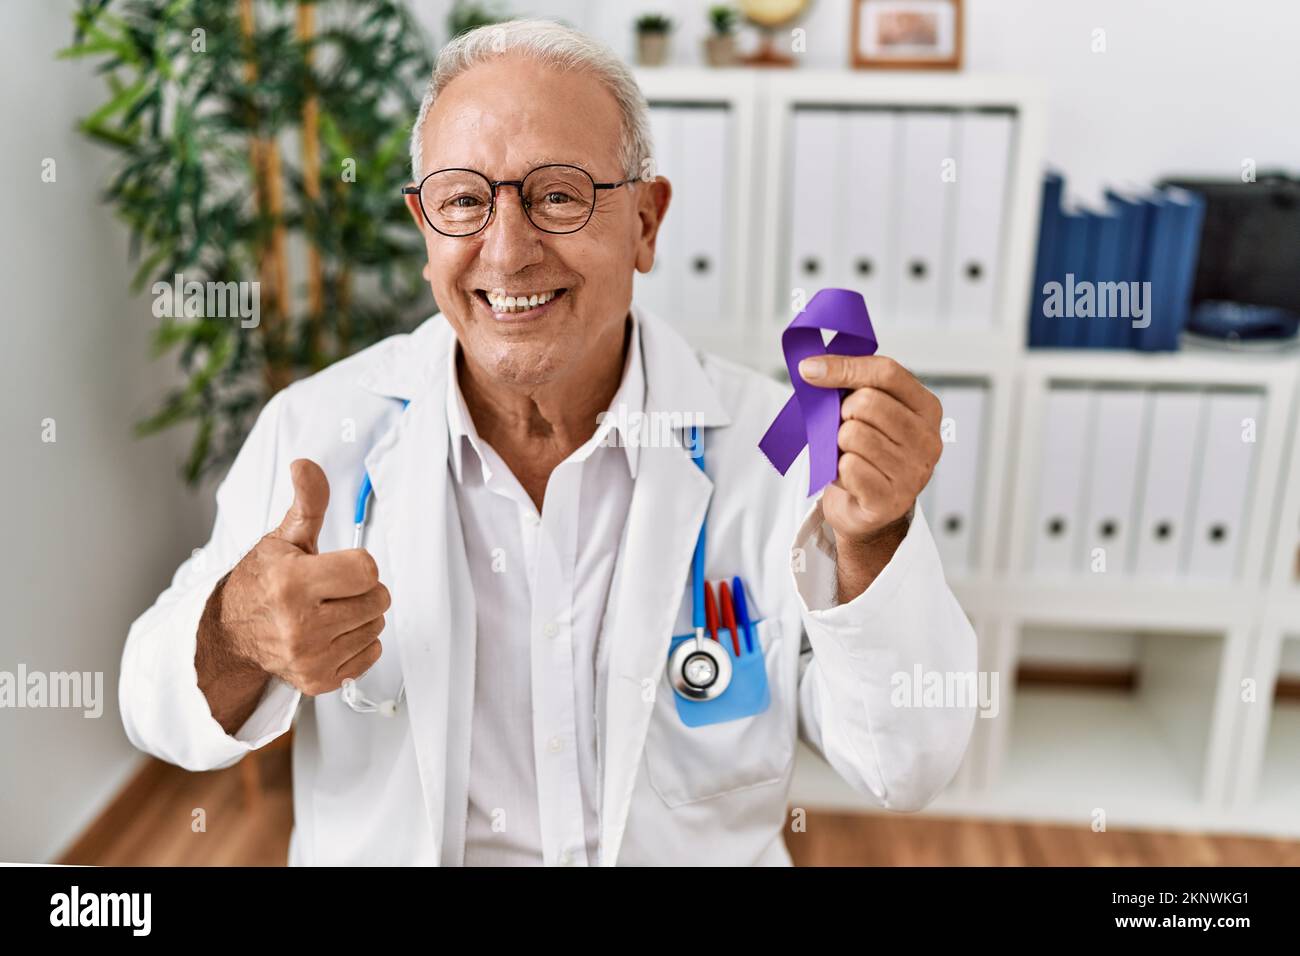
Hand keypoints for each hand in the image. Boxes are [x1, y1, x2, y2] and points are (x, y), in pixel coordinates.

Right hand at [206, 459, 390, 698]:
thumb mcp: (283, 538)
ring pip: (377, 626)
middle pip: (378, 599)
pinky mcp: (319, 681)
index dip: (357, 564)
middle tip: (332, 590)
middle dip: (361, 590)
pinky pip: (371, 654)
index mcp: (292, 585)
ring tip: (328, 611)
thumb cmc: (261, 582)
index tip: (335, 566)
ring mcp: (310, 658)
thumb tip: (306, 465)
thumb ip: (307, 503)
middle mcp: (300, 626)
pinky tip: (330, 634)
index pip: (367, 570)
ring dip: (360, 616)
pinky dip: (357, 643)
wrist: (231, 633)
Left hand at [797, 355, 942, 595]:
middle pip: (867, 402)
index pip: (887, 372)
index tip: (810, 370)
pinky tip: (849, 477)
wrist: (871, 512)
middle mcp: (927, 440)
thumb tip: (813, 368)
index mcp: (926, 409)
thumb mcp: (870, 415)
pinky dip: (838, 470)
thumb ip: (853, 387)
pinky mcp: (890, 500)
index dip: (844, 367)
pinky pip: (848, 467)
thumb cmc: (868, 455)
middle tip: (843, 428)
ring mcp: (913, 472)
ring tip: (848, 454)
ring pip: (853, 435)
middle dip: (842, 413)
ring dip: (838, 444)